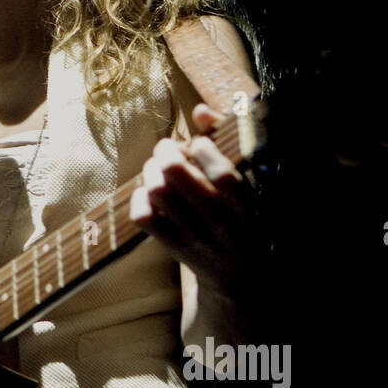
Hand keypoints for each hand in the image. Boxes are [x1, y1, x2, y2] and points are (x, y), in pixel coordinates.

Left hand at [129, 103, 255, 293]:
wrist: (239, 277)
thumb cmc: (243, 216)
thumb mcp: (248, 184)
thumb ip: (227, 143)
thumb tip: (199, 110)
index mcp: (246, 205)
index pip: (221, 174)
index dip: (202, 148)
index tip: (197, 144)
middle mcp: (221, 223)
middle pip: (177, 175)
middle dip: (166, 151)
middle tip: (168, 149)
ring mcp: (196, 237)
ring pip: (158, 192)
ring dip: (151, 170)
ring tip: (157, 166)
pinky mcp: (173, 247)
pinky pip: (144, 217)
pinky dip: (139, 197)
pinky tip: (148, 191)